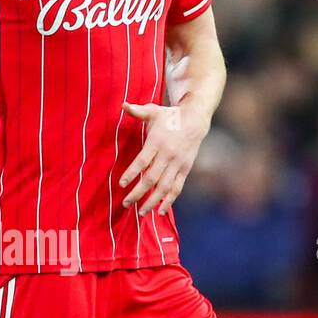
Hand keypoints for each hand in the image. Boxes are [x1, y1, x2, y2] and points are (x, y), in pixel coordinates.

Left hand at [119, 99, 209, 215]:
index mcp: (157, 142)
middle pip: (151, 178)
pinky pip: (177, 188)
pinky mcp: (185, 170)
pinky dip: (169, 201)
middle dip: (138, 193)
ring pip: (164, 187)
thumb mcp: (154, 111)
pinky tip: (160, 211)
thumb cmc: (170, 116)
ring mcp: (178, 164)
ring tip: (141, 212)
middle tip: (125, 203)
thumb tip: (123, 105)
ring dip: (152, 201)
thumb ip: (138, 111)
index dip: (132, 174)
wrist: (196, 120)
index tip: (121, 184)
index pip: (142, 161)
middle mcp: (168, 155)